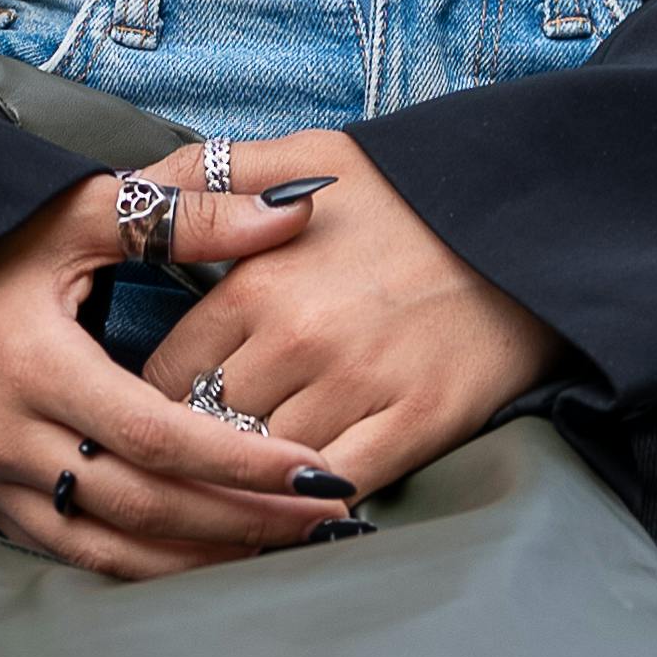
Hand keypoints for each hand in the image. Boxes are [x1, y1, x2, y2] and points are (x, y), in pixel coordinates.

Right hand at [0, 170, 369, 581]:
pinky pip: (73, 555)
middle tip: (324, 524)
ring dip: (199, 560)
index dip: (241, 462)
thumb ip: (183, 216)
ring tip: (281, 552)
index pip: (158, 436)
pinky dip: (142, 564)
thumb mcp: (73, 212)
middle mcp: (8, 439)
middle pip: (144, 504)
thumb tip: (290, 217)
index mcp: (35, 367)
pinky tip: (200, 562)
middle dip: (241, 522)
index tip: (315, 474)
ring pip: (110, 548)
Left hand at [136, 129, 550, 498]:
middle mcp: (297, 338)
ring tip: (244, 487)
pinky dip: (314, 502)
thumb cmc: (411, 192)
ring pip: (263, 467)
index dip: (162, 399)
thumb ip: (208, 174)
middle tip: (201, 457)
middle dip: (199, 444)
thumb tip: (126, 186)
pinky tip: (303, 503)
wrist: (530, 220)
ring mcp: (358, 386)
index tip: (168, 410)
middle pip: (206, 429)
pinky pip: (339, 488)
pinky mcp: (416, 423)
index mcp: (257, 280)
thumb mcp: (304, 152)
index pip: (166, 375)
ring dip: (252, 480)